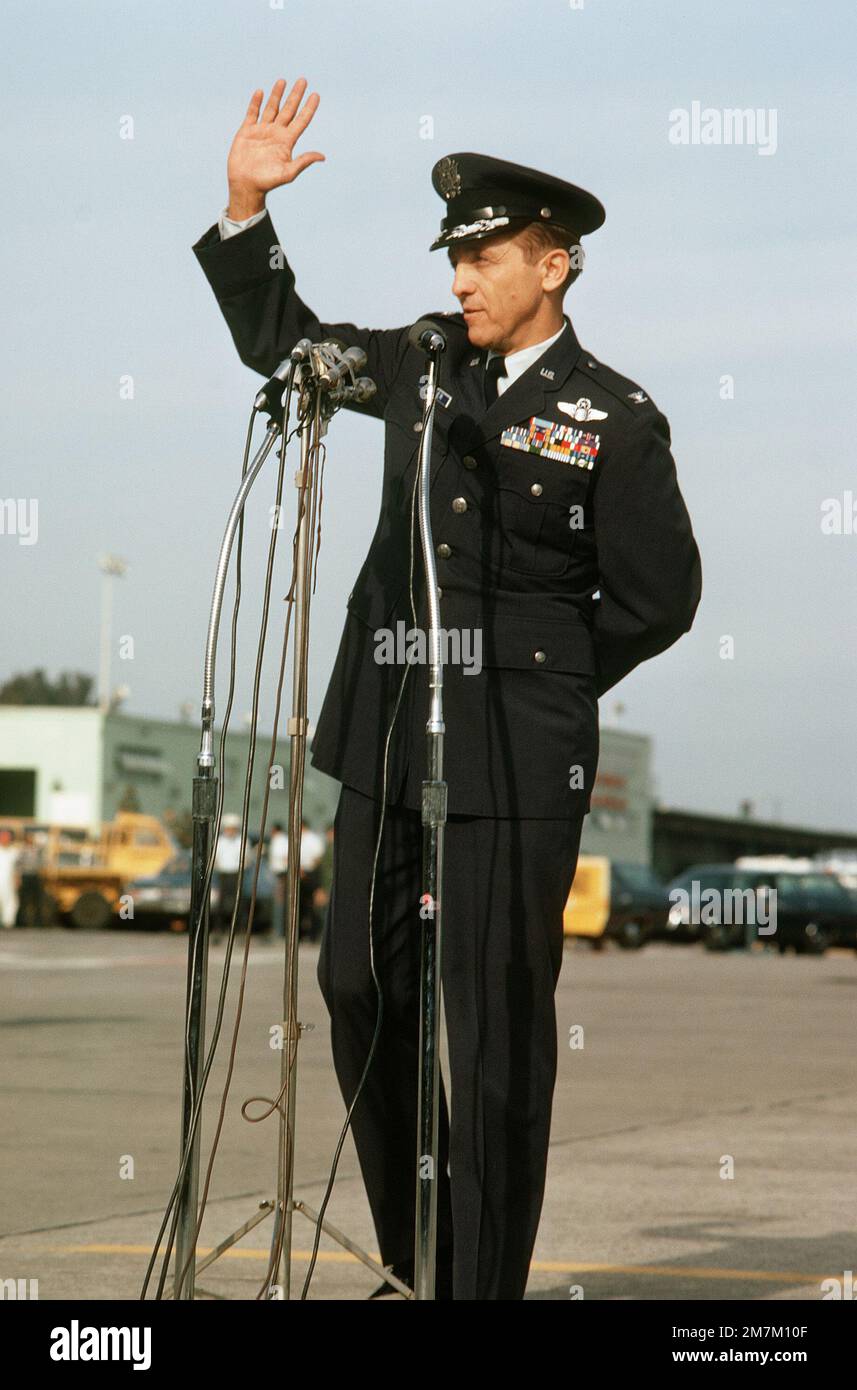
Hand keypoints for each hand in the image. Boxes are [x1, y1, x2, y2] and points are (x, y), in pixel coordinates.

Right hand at [226, 77, 324, 217]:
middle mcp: (276, 133)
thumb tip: (322, 156)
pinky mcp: (247, 131)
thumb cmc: (268, 182)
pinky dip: (256, 102)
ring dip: (277, 94)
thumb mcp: (288, 173)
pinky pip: (252, 113)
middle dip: (295, 95)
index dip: (309, 108)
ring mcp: (261, 131)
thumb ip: (303, 162)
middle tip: (303, 80)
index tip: (316, 94)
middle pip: (288, 110)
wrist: (246, 185)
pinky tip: (260, 92)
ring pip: (271, 108)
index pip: (301, 120)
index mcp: (287, 141)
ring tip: (283, 81)